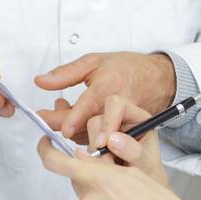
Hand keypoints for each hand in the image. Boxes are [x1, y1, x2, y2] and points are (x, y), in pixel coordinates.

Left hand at [33, 51, 174, 144]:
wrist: (159, 79)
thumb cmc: (128, 68)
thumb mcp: (94, 62)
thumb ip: (65, 73)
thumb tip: (41, 81)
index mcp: (108, 86)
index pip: (88, 107)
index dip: (72, 120)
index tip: (61, 129)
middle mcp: (116, 107)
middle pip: (87, 126)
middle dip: (64, 125)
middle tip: (46, 117)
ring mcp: (122, 121)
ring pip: (91, 135)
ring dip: (73, 129)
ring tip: (62, 114)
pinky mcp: (125, 131)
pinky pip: (100, 137)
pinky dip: (86, 133)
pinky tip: (77, 122)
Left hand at [36, 136, 198, 199]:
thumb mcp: (135, 172)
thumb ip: (103, 164)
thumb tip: (80, 157)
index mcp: (98, 179)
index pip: (57, 163)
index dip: (45, 150)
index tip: (44, 143)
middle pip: (78, 181)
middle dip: (91, 177)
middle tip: (116, 181)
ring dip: (100, 197)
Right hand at [85, 94, 168, 187]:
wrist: (144, 187)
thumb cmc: (150, 173)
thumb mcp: (147, 164)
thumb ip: (134, 151)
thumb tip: (113, 140)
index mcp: (138, 118)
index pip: (117, 105)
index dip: (108, 121)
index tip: (105, 143)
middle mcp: (120, 122)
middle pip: (98, 118)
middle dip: (99, 140)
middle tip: (106, 160)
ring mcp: (106, 133)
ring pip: (88, 133)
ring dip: (95, 152)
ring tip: (111, 166)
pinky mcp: (95, 144)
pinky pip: (84, 147)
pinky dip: (91, 159)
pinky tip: (105, 167)